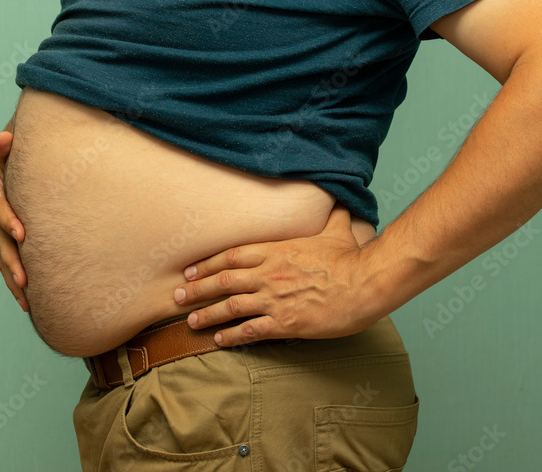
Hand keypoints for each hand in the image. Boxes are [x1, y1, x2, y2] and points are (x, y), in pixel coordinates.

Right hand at [0, 130, 27, 311]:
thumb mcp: (0, 149)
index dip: (8, 221)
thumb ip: (2, 146)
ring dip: (13, 279)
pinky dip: (15, 283)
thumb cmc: (2, 158)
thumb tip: (6, 136)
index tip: (22, 234)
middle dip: (12, 261)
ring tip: (26, 299)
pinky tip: (27, 301)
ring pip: (2, 259)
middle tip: (25, 279)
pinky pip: (7, 265)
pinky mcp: (1, 243)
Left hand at [172, 205, 380, 346]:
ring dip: (207, 315)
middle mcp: (268, 273)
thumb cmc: (351, 258)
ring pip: (230, 306)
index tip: (190, 271)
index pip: (231, 256)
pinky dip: (231, 336)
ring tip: (191, 322)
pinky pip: (251, 330)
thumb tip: (339, 201)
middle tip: (176, 297)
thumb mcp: (337, 230)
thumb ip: (330, 217)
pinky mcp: (285, 322)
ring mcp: (274, 298)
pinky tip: (219, 340)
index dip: (207, 263)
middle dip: (197, 289)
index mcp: (276, 250)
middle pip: (223, 281)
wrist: (365, 282)